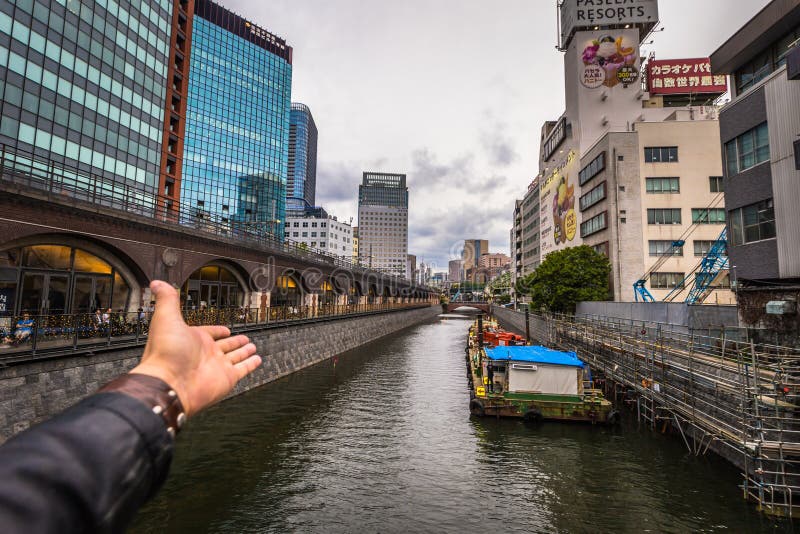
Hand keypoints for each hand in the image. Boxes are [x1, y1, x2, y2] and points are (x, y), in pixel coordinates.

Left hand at [130, 280, 260, 417]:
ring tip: (253, 347)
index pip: (209, 333)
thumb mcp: (166, 317)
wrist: (169, 382)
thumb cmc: (164, 352)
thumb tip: (157, 282)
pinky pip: (243, 369)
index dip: (218, 330)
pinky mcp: (228, 378)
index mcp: (194, 340)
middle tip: (244, 338)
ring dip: (244, 352)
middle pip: (225, 346)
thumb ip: (167, 299)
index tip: (226, 329)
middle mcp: (206, 353)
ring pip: (235, 357)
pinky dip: (251, 365)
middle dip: (234, 341)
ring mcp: (217, 366)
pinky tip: (257, 360)